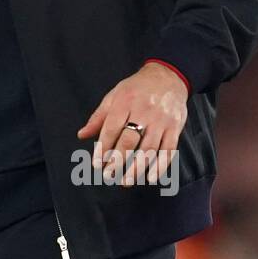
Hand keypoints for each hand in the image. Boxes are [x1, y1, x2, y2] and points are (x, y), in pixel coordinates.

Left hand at [76, 62, 188, 186]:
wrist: (168, 77)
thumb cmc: (136, 88)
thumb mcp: (114, 96)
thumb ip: (98, 117)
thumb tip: (82, 135)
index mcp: (125, 101)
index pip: (111, 128)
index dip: (103, 147)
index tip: (97, 164)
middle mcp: (144, 111)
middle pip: (130, 140)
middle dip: (118, 161)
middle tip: (109, 175)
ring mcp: (162, 120)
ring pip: (149, 148)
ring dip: (137, 168)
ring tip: (126, 181)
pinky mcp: (175, 127)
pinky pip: (169, 150)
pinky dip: (160, 166)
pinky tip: (151, 177)